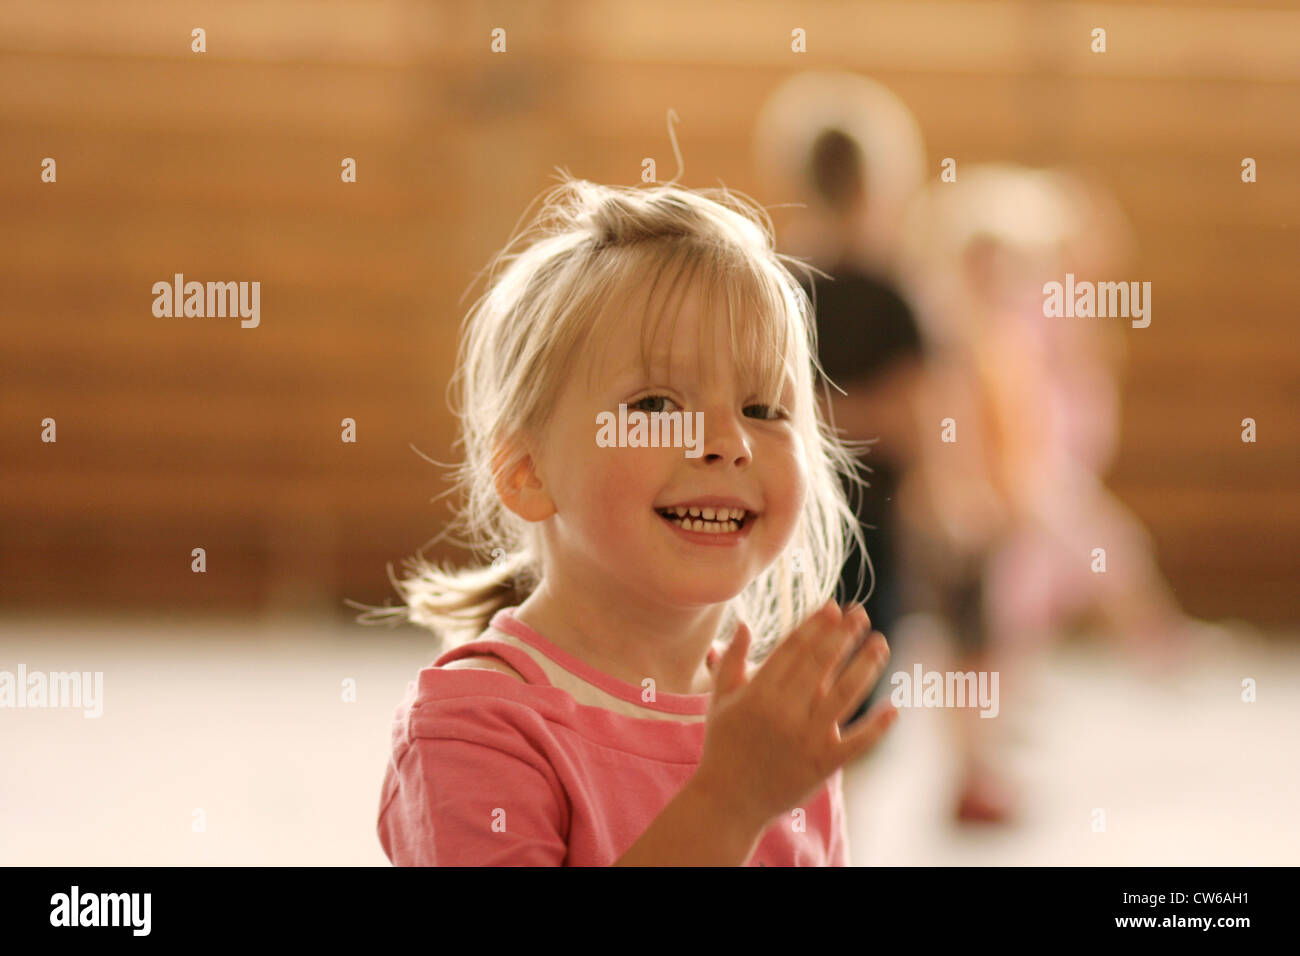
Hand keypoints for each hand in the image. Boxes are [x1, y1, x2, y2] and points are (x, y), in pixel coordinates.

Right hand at [694, 599, 897, 830]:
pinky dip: (876, 726)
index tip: (834, 607)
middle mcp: (783, 712)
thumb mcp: (719, 700)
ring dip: (865, 667)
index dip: (815, 626)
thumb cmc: (723, 745)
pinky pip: (856, 742)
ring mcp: (805, 738)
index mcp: (758, 693)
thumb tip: (745, 623)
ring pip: (843, 695)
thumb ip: (731, 660)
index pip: (793, 649)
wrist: (728, 800)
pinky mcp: (822, 764)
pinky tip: (894, 707)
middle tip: (862, 614)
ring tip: (880, 644)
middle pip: (820, 665)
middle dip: (843, 636)